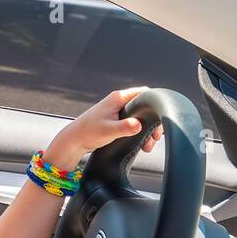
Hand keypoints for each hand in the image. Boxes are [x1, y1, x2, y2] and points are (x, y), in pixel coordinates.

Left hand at [45, 88, 163, 168]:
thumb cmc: (88, 132)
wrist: (75, 140)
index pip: (143, 92)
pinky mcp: (119, 120)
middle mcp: (120, 102)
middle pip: (145, 106)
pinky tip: (142, 144)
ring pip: (141, 116)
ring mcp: (120, 111)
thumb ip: (125, 127)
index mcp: (118, 98)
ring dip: (147, 130)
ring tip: (148, 144)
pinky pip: (135, 123)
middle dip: (153, 122)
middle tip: (155, 136)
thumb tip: (138, 125)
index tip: (160, 117)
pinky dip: (141, 133)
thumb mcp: (109, 131)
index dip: (154, 103)